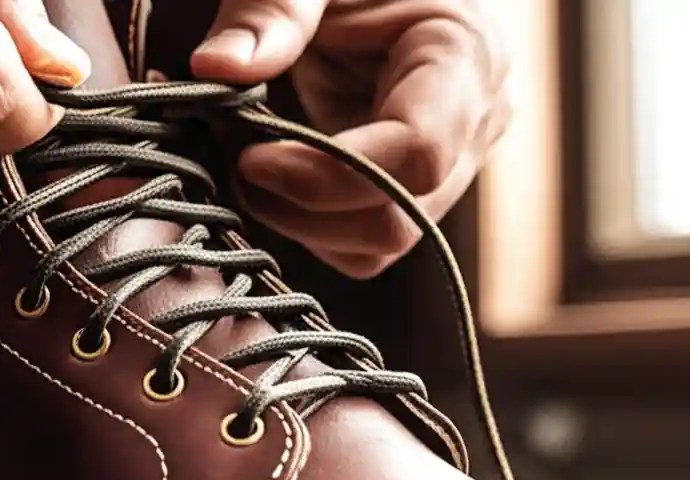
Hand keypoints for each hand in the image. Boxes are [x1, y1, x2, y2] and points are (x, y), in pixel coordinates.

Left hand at [192, 0, 509, 278]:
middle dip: (302, 209)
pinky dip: (310, 227)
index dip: (327, 176)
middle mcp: (476, 123)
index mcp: (464, 57)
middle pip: (396, 219)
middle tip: (236, 163)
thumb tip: (214, 67)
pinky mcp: (420, 191)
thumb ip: (268, 10)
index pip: (417, 157)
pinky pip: (365, 246)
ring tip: (252, 163)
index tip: (252, 158)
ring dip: (299, 223)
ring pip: (378, 244)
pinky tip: (278, 177)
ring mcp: (454, 165)